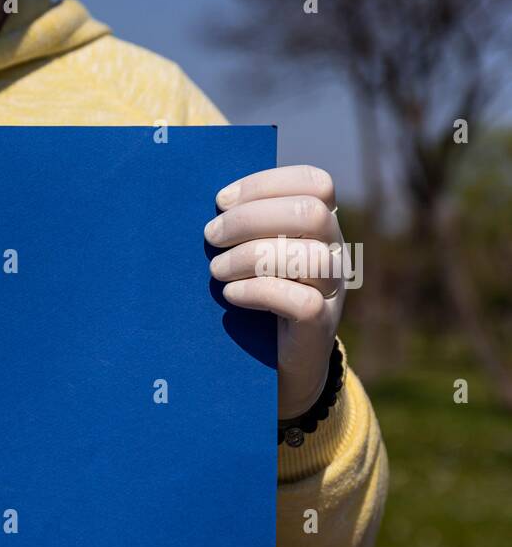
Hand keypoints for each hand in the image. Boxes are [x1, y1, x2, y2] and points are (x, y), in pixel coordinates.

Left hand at [205, 165, 344, 419]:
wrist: (282, 362)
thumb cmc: (259, 299)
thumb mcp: (257, 256)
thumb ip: (247, 228)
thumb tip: (212, 206)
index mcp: (321, 226)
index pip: (315, 183)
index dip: (266, 183)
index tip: (221, 200)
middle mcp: (335, 252)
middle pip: (312, 213)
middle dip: (251, 218)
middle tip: (210, 236)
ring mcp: (332, 288)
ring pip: (310, 257)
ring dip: (251, 257)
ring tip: (216, 270)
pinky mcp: (319, 324)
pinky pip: (300, 301)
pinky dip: (258, 292)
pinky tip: (231, 294)